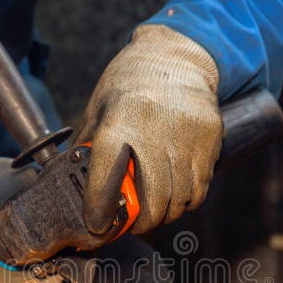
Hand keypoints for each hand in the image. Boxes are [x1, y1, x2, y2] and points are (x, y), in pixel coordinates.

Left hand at [75, 24, 222, 234]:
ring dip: (167, 215)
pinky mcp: (210, 138)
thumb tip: (72, 183)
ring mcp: (188, 135)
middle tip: (135, 226)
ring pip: (181, 198)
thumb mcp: (99, 107)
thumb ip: (88, 146)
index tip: (98, 225)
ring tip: (157, 214)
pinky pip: (200, 187)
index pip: (107, 175)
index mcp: (120, 120)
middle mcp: (156, 129)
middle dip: (143, 222)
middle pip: (154, 197)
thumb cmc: (130, 84)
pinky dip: (188, 201)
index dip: (101, 207)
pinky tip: (177, 199)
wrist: (176, 56)